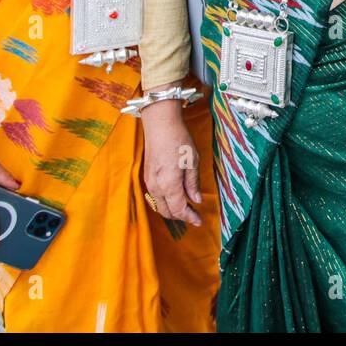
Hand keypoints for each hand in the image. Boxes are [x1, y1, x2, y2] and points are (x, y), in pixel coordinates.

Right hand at [141, 101, 201, 225]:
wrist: (160, 124)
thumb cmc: (178, 140)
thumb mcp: (192, 162)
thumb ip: (192, 183)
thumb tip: (196, 200)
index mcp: (168, 184)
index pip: (179, 209)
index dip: (190, 217)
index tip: (199, 221)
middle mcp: (156, 187)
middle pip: (167, 212)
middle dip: (181, 216)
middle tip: (194, 215)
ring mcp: (149, 182)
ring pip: (159, 206)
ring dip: (172, 210)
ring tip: (186, 208)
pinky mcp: (146, 176)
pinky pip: (155, 197)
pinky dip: (165, 202)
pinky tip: (174, 198)